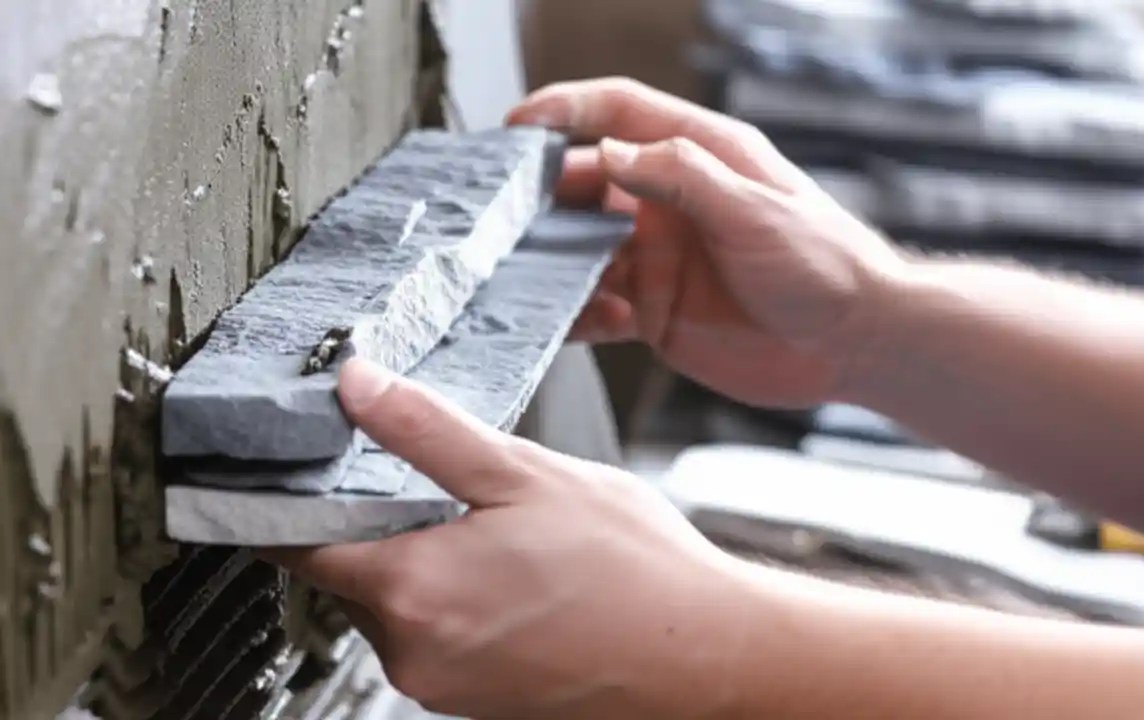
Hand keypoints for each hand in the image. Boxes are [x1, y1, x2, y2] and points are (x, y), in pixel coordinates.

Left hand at [268, 360, 755, 718]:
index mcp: (414, 591)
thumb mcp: (527, 475)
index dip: (285, 502)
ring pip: (397, 608)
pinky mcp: (477, 704)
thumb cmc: (634, 571)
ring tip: (502, 538)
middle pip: (349, 574)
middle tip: (444, 491)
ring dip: (424, 565)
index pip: (295, 545)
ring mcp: (444, 687)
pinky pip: (437, 640)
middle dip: (380, 528)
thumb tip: (357, 385)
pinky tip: (519, 579)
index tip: (287, 472)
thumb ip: (429, 430)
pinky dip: (458, 602)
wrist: (707, 656)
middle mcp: (415, 653)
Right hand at [507, 78, 905, 407]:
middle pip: (586, 184)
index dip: (567, 108)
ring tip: (517, 273)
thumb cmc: (825, 262)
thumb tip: (608, 153)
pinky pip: (596, 307)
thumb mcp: (753, 208)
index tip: (519, 122)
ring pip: (581, 250)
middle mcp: (671, 204)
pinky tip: (569, 320)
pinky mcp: (656, 311)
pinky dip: (574, 313)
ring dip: (548, 259)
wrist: (855, 342)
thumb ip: (681, 176)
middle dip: (540, 194)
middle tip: (498, 212)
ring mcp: (660, 258)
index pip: (620, 113)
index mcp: (699, 158)